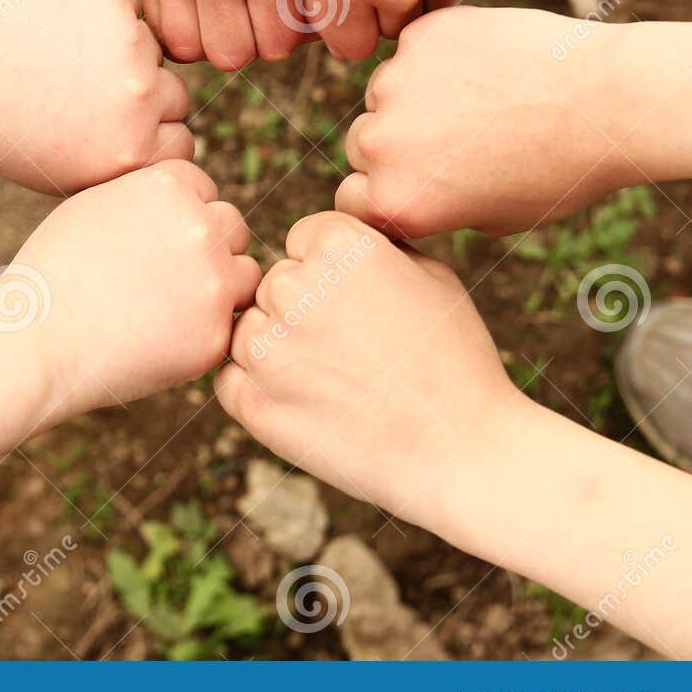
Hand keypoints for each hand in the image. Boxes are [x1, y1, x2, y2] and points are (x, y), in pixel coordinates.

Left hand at [0, 0, 192, 192]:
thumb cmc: (10, 129)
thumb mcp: (71, 175)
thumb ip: (129, 167)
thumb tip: (177, 152)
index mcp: (133, 152)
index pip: (181, 141)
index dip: (149, 137)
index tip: (112, 132)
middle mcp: (139, 99)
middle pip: (175, 97)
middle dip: (143, 98)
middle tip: (85, 97)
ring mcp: (128, 45)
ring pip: (153, 50)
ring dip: (124, 55)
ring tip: (65, 65)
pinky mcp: (110, 0)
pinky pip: (127, 11)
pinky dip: (101, 18)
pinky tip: (58, 34)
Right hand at [0, 160, 260, 423]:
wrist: (34, 342)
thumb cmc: (52, 274)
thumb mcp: (93, 207)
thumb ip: (146, 198)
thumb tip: (185, 200)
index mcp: (167, 187)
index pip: (204, 191)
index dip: (182, 218)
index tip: (154, 244)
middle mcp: (198, 226)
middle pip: (231, 227)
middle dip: (207, 249)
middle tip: (164, 279)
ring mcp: (212, 280)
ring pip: (245, 275)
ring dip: (219, 288)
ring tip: (169, 307)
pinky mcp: (215, 332)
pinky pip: (229, 325)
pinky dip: (206, 332)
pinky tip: (163, 338)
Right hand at [136, 0, 306, 68]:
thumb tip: (289, 50)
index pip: (278, 46)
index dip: (285, 34)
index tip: (286, 12)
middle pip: (232, 56)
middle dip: (248, 42)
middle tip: (253, 14)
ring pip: (190, 49)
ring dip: (209, 39)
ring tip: (224, 12)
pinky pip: (160, 26)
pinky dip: (180, 25)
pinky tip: (198, 3)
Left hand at [216, 211, 515, 526]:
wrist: (461, 451)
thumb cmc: (455, 360)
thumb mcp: (431, 274)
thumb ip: (370, 245)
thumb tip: (331, 241)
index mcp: (337, 245)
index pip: (303, 240)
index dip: (333, 274)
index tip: (364, 307)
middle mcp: (292, 287)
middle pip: (274, 284)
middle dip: (304, 310)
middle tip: (354, 350)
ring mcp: (266, 347)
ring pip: (248, 330)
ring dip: (279, 348)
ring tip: (336, 380)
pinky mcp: (252, 402)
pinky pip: (230, 379)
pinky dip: (258, 389)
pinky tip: (308, 402)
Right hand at [336, 6, 633, 236]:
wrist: (608, 101)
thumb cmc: (560, 170)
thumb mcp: (492, 219)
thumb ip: (434, 205)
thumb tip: (403, 183)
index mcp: (397, 202)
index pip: (352, 201)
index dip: (385, 193)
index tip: (422, 184)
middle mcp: (382, 146)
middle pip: (362, 145)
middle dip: (396, 145)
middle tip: (459, 139)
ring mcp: (396, 84)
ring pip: (384, 92)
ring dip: (413, 96)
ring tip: (482, 99)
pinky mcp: (421, 37)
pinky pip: (414, 49)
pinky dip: (440, 55)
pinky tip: (490, 65)